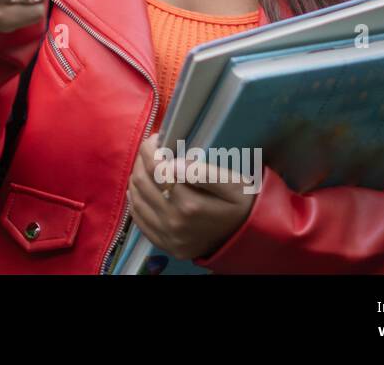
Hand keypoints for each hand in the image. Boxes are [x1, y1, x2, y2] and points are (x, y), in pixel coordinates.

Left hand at [128, 133, 258, 260]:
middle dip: (141, 160)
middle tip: (151, 151)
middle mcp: (174, 222)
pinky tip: (142, 189)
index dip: (150, 148)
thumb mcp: (232, 183)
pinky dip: (135, 200)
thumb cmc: (242, 203)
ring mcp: (167, 236)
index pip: (155, 168)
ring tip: (147, 167)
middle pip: (141, 182)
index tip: (156, 139)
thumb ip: (201, 172)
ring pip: (136, 199)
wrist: (248, 236)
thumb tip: (171, 163)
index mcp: (190, 204)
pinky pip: (138, 219)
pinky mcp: (165, 244)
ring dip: (137, 178)